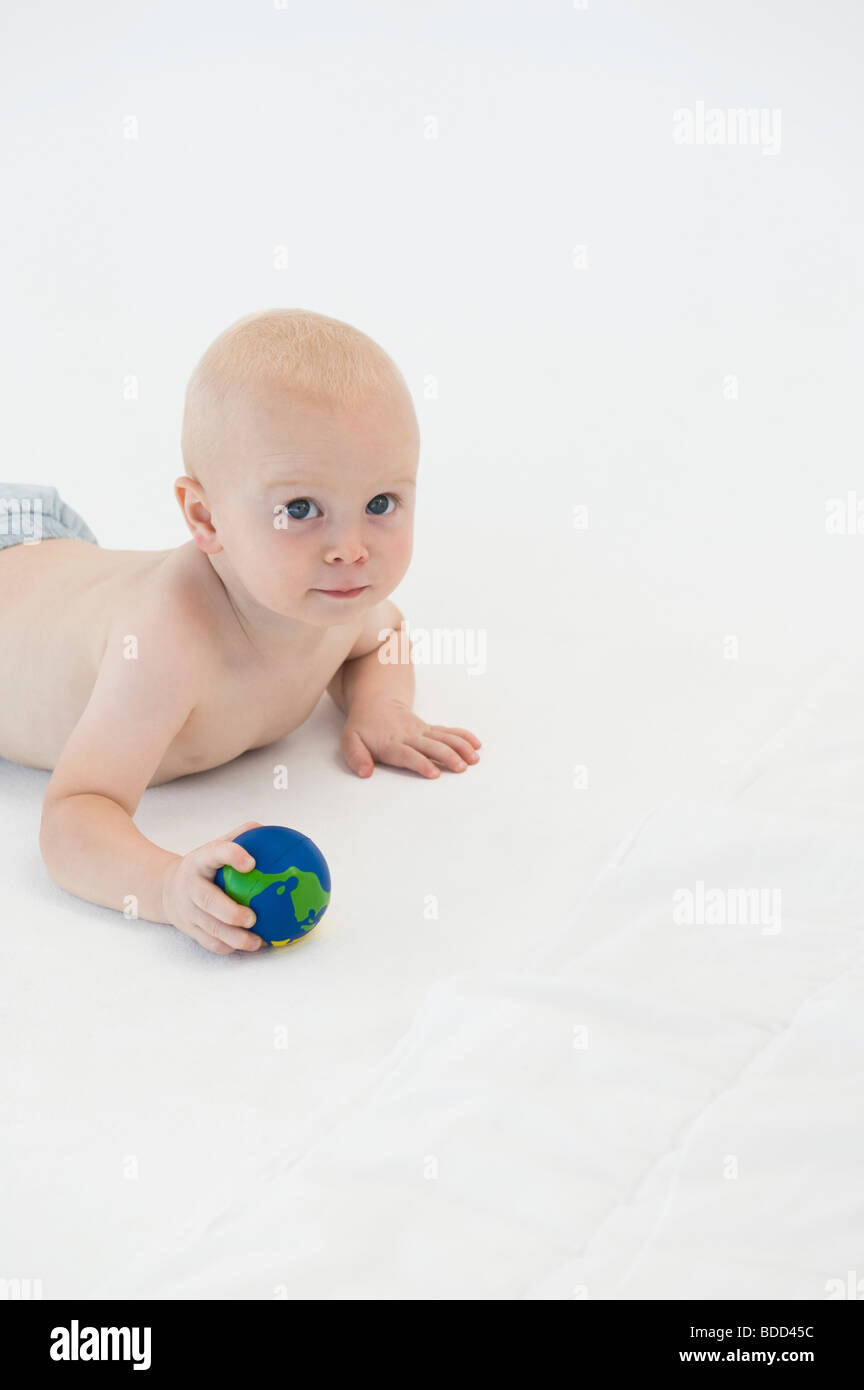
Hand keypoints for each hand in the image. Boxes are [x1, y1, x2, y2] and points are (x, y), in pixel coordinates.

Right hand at [161, 820, 264, 953]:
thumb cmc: (203, 867)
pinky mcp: (189, 929)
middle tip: (253, 918)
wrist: (165, 889)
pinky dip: (230, 947)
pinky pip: (210, 942)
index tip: (252, 863)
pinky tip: (251, 947)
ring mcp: (187, 910)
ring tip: (258, 942)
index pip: (215, 853)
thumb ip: (239, 837)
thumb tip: (268, 829)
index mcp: (199, 861)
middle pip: (208, 901)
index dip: (232, 856)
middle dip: (231, 912)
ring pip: (210, 928)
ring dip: (235, 938)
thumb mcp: (214, 848)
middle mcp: (190, 886)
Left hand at [340, 698, 481, 778]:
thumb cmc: (363, 727)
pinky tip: (476, 745)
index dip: (420, 763)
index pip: (408, 754)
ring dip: (460, 747)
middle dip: (447, 756)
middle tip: (461, 767)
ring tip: (474, 759)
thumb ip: (356, 757)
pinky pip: (449, 732)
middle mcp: (410, 736)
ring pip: (444, 738)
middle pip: (431, 746)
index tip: (433, 773)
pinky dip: (463, 737)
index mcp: (391, 743)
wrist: (376, 703)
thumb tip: (365, 772)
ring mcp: (422, 731)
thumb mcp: (350, 741)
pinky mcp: (430, 729)